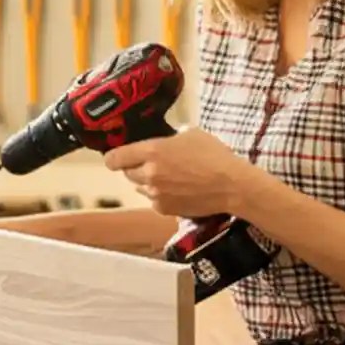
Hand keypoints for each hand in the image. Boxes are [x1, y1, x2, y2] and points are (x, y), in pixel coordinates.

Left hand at [103, 127, 253, 217]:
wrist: (231, 185)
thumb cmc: (214, 155)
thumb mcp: (191, 134)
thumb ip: (169, 137)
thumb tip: (162, 141)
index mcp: (152, 151)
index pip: (114, 158)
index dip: (114, 157)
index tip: (118, 156)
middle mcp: (148, 174)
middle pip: (126, 173)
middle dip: (134, 168)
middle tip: (151, 163)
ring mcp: (155, 194)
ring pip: (140, 187)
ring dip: (148, 182)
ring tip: (169, 176)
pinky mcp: (164, 210)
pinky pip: (154, 200)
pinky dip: (160, 195)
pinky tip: (177, 189)